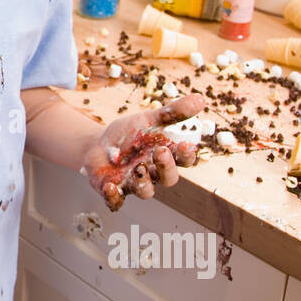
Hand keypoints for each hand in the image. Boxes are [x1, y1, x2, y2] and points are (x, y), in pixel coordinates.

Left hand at [81, 94, 203, 209]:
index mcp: (166, 156)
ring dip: (143, 182)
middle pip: (168, 178)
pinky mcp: (113, 192)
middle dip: (166, 167)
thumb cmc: (130, 134)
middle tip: (160, 152)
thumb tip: (201, 98)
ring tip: (137, 168)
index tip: (185, 145)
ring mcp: (134, 184)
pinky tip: (111, 186)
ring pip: (146, 192)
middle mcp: (153, 173)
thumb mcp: (149, 119)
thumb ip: (173, 112)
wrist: (99, 145)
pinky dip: (114, 197)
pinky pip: (116, 202)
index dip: (187, 155)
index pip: (184, 160)